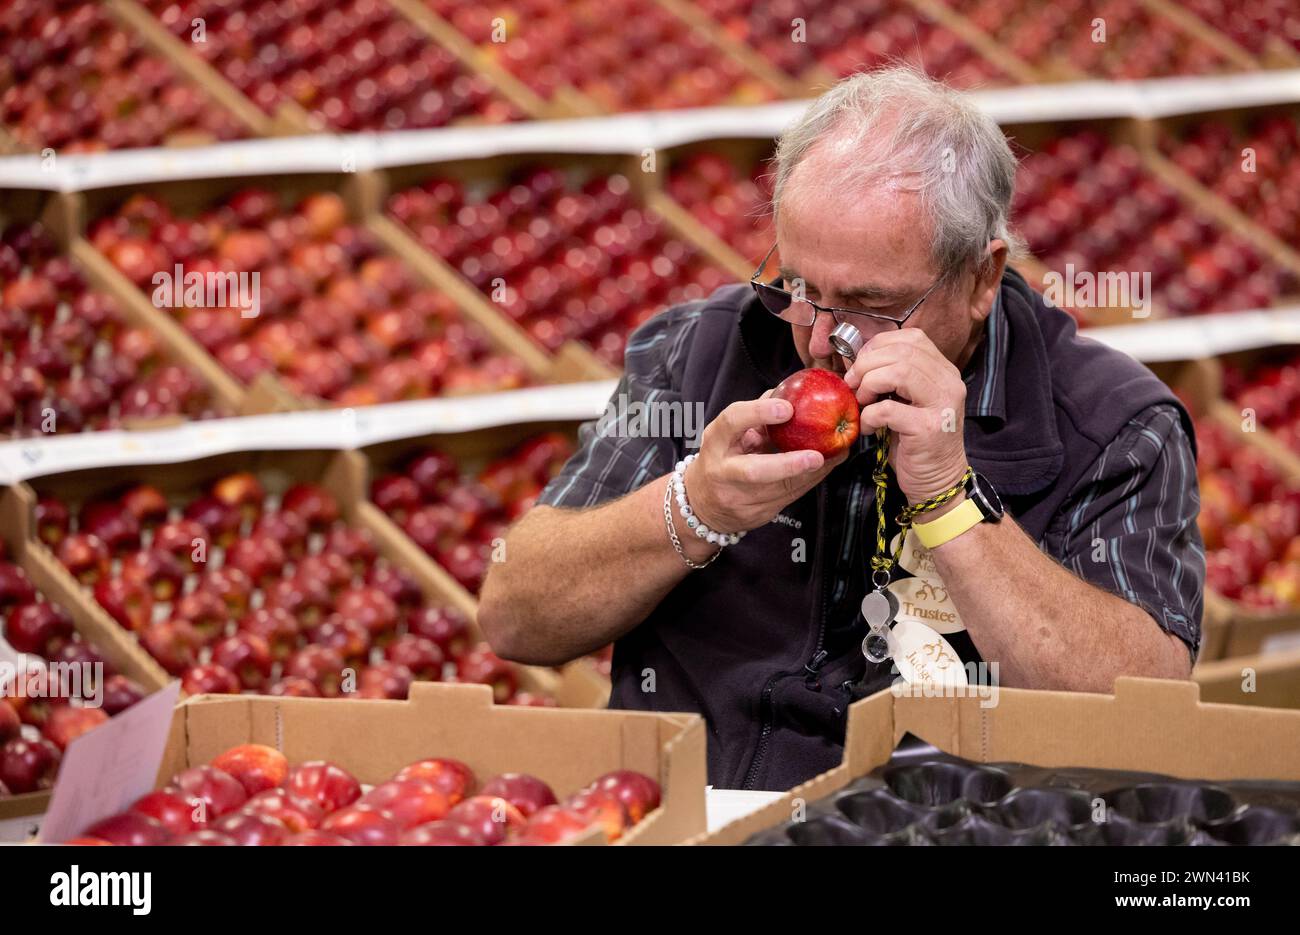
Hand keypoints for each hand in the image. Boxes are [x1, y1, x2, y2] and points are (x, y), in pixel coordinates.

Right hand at [684, 395, 846, 536]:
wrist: (703, 504)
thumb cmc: (721, 458)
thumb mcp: (728, 433)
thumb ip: (756, 414)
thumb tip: (791, 392)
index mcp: (715, 441)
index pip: (732, 421)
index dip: (759, 413)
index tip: (787, 408)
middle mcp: (723, 471)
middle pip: (754, 471)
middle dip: (788, 464)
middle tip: (817, 455)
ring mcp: (738, 498)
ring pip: (780, 489)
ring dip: (812, 473)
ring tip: (836, 455)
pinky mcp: (756, 514)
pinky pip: (789, 497)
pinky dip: (811, 480)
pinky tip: (827, 467)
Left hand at [844, 329, 968, 502]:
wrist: (936, 481)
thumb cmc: (914, 441)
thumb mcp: (907, 401)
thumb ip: (893, 377)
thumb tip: (855, 359)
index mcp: (944, 371)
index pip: (912, 338)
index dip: (879, 346)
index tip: (861, 366)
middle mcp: (949, 383)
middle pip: (902, 352)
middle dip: (867, 364)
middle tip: (853, 385)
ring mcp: (942, 405)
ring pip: (898, 372)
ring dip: (869, 385)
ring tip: (862, 403)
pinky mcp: (928, 429)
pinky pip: (887, 409)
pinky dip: (868, 416)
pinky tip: (867, 428)